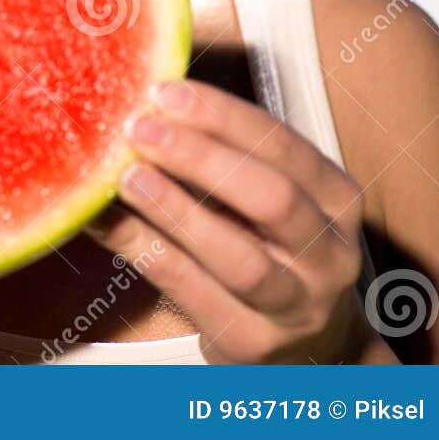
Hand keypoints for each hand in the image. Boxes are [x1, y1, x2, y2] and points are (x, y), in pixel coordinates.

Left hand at [84, 79, 378, 362]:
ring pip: (240, 259)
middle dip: (202, 158)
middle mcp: (328, 253)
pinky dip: (144, 252)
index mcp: (335, 199)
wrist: (310, 346)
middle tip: (140, 129)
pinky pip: (193, 294)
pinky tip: (103, 223)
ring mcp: (296, 304)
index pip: (285, 147)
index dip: (223, 117)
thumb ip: (220, 155)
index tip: (164, 92)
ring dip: (176, 212)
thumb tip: (141, 104)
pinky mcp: (252, 342)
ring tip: (125, 177)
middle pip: (273, 198)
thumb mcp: (265, 199)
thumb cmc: (271, 248)